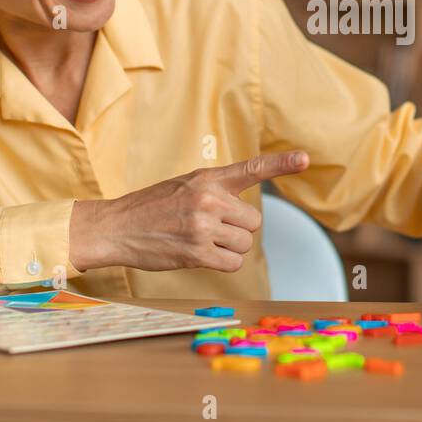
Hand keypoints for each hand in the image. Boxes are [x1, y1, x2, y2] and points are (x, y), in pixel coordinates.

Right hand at [68, 151, 308, 272]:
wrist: (116, 227)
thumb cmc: (152, 207)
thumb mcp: (185, 185)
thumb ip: (216, 191)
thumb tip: (243, 211)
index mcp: (208, 178)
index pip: (251, 168)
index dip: (281, 164)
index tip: (305, 159)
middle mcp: (209, 199)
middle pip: (254, 222)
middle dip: (239, 229)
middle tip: (211, 228)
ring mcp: (203, 226)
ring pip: (245, 243)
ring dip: (229, 248)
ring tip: (201, 240)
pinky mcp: (197, 253)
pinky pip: (233, 262)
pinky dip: (222, 263)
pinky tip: (200, 255)